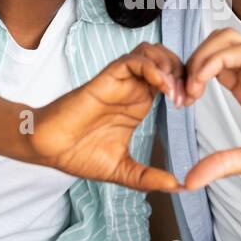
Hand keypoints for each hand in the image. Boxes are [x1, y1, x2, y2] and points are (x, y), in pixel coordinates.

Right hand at [30, 43, 185, 192]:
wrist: (48, 149)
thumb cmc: (78, 154)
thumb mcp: (123, 171)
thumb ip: (149, 178)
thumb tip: (178, 187)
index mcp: (138, 104)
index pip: (171, 79)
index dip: (186, 85)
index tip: (192, 105)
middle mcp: (131, 89)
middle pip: (166, 60)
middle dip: (184, 72)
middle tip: (190, 94)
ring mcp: (119, 82)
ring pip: (152, 53)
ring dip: (169, 66)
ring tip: (176, 91)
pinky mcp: (106, 79)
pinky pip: (134, 61)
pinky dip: (153, 69)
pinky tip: (163, 88)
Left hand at [182, 28, 240, 189]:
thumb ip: (222, 165)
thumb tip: (189, 181)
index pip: (210, 65)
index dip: (188, 77)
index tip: (179, 103)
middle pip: (213, 43)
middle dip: (188, 62)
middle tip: (180, 94)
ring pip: (223, 39)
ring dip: (198, 57)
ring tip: (190, 89)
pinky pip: (239, 50)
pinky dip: (212, 61)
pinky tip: (202, 84)